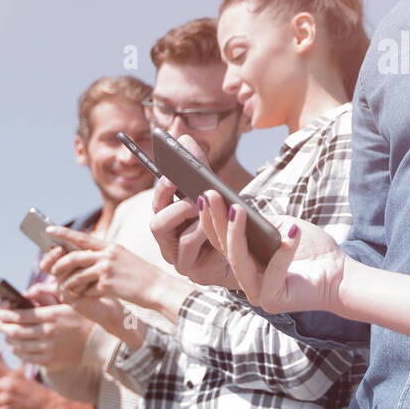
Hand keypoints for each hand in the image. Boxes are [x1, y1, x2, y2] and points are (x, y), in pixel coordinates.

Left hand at [0, 294, 94, 370]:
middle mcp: (48, 332)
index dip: (4, 314)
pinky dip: (18, 351)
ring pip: (19, 345)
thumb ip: (46, 295)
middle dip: (2, 326)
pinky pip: (27, 357)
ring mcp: (48, 348)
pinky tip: (16, 346)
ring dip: (8, 339)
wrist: (99, 341)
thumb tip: (26, 293)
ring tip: (6, 334)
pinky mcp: (51, 360)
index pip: (19, 315)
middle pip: (15, 330)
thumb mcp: (68, 301)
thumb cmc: (83, 317)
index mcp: (51, 315)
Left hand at [42, 226, 168, 308]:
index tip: (49, 230)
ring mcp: (106, 269)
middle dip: (59, 265)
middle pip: (73, 257)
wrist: (157, 287)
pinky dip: (83, 294)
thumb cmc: (140, 275)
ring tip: (70, 288)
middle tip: (53, 271)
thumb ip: (104, 256)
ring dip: (69, 284)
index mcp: (110, 246)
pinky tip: (89, 296)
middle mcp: (107, 255)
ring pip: (76, 276)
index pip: (81, 237)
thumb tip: (80, 259)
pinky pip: (86, 290)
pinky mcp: (107, 285)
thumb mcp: (123, 258)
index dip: (63, 233)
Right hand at [147, 135, 239, 287]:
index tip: (172, 167)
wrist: (255, 260)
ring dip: (183, 210)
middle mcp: (169, 238)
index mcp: (172, 218)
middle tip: (185, 182)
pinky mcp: (191, 270)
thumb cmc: (230, 224)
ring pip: (162, 228)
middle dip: (166, 194)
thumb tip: (183, 138)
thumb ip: (199, 169)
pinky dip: (198, 231)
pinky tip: (213, 224)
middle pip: (154, 215)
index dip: (162, 181)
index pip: (160, 197)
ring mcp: (176, 256)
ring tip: (202, 199)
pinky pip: (185, 247)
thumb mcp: (217, 194)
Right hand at [197, 191, 344, 315]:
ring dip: (237, 233)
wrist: (342, 275)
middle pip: (226, 249)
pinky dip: (283, 251)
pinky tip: (292, 230)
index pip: (222, 241)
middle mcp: (247, 281)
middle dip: (217, 221)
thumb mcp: (283, 228)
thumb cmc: (313, 250)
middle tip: (211, 196)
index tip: (204, 194)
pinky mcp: (274, 300)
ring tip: (237, 209)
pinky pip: (274, 272)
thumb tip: (237, 209)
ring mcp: (259, 294)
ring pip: (240, 261)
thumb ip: (260, 224)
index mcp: (247, 264)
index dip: (211, 219)